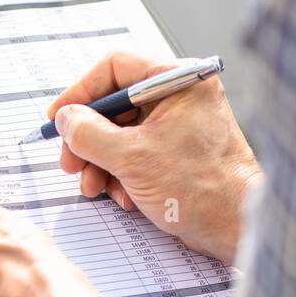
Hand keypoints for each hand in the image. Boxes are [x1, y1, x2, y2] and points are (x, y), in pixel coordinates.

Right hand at [46, 52, 261, 263]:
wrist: (237, 228)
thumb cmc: (202, 187)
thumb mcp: (130, 157)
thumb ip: (87, 133)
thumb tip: (65, 119)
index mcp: (178, 81)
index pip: (115, 68)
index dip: (80, 92)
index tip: (58, 116)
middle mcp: (179, 97)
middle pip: (113, 105)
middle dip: (87, 138)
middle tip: (70, 161)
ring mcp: (178, 125)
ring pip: (118, 133)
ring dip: (99, 162)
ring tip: (93, 187)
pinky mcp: (175, 152)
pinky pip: (133, 153)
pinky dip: (119, 174)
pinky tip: (121, 196)